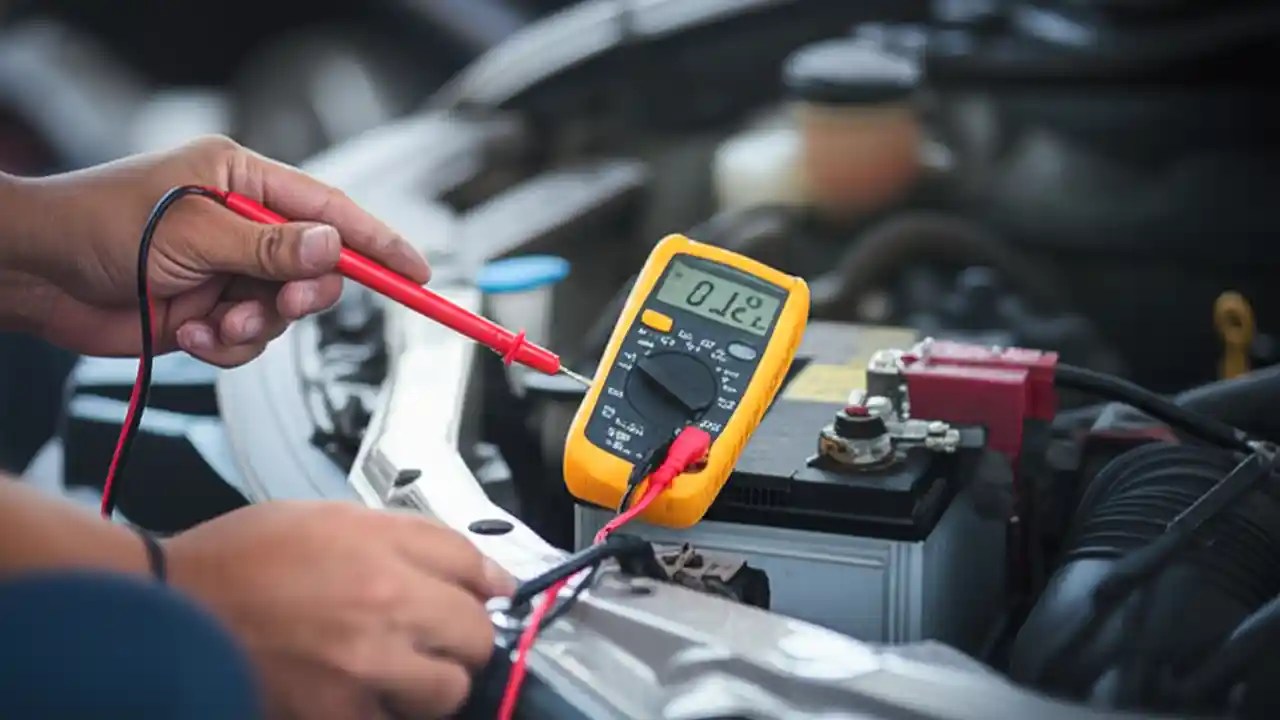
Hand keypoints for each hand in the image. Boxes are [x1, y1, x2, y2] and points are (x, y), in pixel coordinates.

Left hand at [12, 135, 429, 365]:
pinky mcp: (209, 311)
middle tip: (286, 302)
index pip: (329, 210)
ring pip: (283, 312)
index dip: (378, 242)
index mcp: (240, 180)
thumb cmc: (98, 227)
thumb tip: (334, 248)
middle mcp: (240, 224)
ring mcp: (226, 270)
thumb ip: (271, 247)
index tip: (416, 273)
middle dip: (301, 294)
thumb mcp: (195, 233)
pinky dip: (225, 345)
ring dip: (254, 326)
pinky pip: (249, 340)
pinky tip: (188, 334)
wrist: (35, 278)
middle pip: (314, 266)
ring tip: (213, 322)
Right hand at [165, 501, 514, 719]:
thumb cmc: (242, 559)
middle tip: (441, 633)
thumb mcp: (331, 516)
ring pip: (449, 691)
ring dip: (435, 681)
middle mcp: (382, 610)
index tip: (486, 592)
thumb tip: (476, 568)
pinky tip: (363, 690)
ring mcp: (363, 672)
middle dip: (464, 635)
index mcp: (381, 552)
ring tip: (400, 667)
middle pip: (475, 634)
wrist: (172, 609)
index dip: (485, 582)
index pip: (475, 569)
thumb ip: (411, 537)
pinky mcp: (336, 717)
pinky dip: (387, 709)